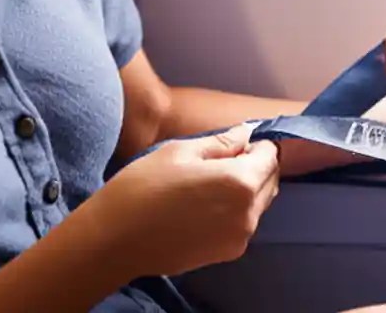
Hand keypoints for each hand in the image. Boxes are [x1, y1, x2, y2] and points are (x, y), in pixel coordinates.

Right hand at [93, 124, 278, 277]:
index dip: (256, 144)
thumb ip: (222, 143)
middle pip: (270, 180)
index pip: (270, 155)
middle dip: (256, 166)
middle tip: (221, 161)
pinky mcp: (228, 253)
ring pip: (259, 204)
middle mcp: (248, 213)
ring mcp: (240, 237)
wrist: (114, 239)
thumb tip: (246, 133)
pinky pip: (244, 224)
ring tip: (208, 185)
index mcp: (240, 182)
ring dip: (247, 189)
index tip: (236, 143)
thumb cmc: (143, 187)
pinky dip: (236, 211)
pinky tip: (204, 207)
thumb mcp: (180, 151)